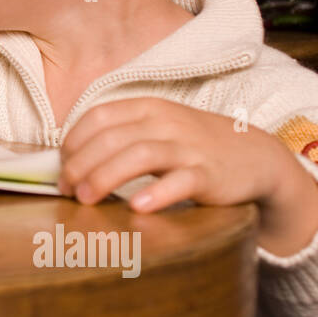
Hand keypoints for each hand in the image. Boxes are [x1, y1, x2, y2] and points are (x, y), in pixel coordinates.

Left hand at [58, 98, 317, 252]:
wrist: (256, 157)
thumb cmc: (193, 146)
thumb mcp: (157, 129)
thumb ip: (120, 137)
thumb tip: (72, 159)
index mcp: (147, 108)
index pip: (98, 116)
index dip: (73, 142)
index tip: (61, 168)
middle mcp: (165, 122)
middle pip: (111, 138)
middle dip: (81, 164)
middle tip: (66, 190)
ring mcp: (188, 147)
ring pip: (139, 155)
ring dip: (105, 176)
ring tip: (86, 199)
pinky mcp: (208, 174)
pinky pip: (180, 181)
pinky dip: (157, 193)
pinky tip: (137, 208)